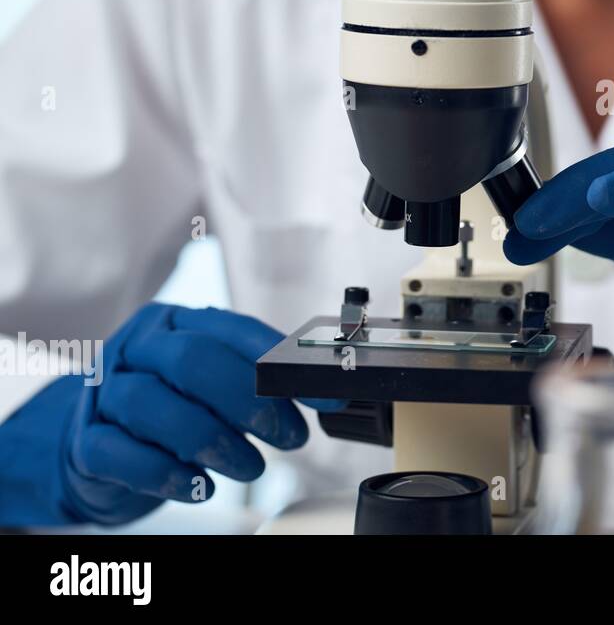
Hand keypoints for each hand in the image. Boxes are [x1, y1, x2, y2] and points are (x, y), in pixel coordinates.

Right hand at [0, 303, 337, 525]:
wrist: (99, 444)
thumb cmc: (175, 407)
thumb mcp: (220, 384)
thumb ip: (268, 380)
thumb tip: (332, 390)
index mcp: (179, 322)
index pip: (239, 332)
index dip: (288, 364)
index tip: (330, 397)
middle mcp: (138, 348)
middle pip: (193, 360)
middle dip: (251, 400)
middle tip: (291, 437)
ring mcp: (105, 393)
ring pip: (151, 403)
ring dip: (214, 440)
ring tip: (253, 467)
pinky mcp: (86, 443)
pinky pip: (121, 453)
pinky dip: (167, 473)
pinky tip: (200, 485)